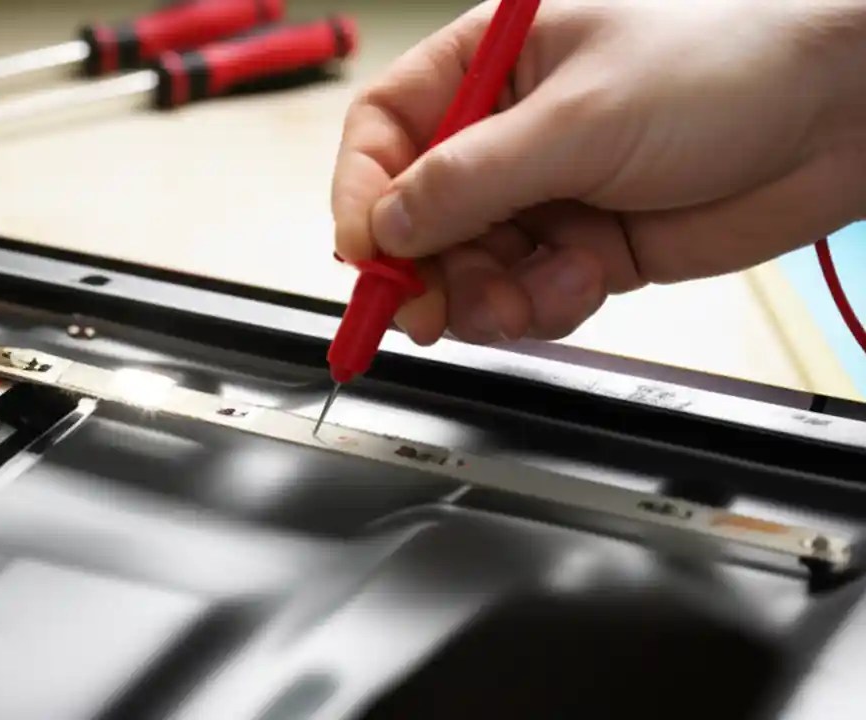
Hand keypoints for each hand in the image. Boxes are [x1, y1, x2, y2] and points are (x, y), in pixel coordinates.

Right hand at [332, 0, 865, 344]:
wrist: (845, 112)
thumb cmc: (727, 62)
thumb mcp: (580, 117)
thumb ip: (472, 178)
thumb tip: (386, 225)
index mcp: (489, 66)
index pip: (386, 133)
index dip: (361, 197)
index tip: (365, 256)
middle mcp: (507, 133)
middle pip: (418, 216)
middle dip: (424, 269)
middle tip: (430, 312)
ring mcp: (546, 193)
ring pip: (469, 268)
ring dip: (487, 298)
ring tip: (527, 297)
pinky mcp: (585, 247)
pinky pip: (528, 294)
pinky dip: (544, 304)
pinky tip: (585, 282)